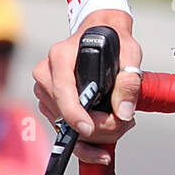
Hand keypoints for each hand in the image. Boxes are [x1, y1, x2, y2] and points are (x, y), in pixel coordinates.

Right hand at [32, 11, 143, 165]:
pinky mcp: (49, 104)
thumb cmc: (114, 42)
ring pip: (64, 126)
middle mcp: (46, 73)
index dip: (74, 112)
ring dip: (94, 135)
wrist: (102, 34)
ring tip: (121, 123)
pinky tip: (106, 137)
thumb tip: (124, 112)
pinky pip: (63, 130)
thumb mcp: (130, 52)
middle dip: (97, 128)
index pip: (62, 89)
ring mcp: (45, 90)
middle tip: (126, 123)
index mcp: (61, 56)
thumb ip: (129, 80)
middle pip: (64, 112)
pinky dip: (85, 141)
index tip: (89, 129)